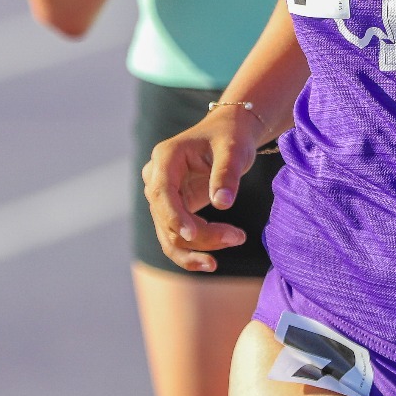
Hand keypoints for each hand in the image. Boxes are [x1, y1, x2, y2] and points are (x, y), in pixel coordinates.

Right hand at [140, 106, 261, 272]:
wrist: (229, 134)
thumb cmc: (232, 137)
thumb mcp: (234, 150)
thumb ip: (227, 174)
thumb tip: (222, 204)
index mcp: (165, 158)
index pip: (162, 192)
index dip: (174, 216)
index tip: (193, 235)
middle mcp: (156, 178)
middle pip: (167, 218)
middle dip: (200, 235)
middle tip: (238, 237)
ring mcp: (162, 197)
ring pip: (169, 234)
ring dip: (198, 248)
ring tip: (234, 243)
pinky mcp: (172, 211)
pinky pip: (175, 238)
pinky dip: (192, 252)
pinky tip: (211, 262)